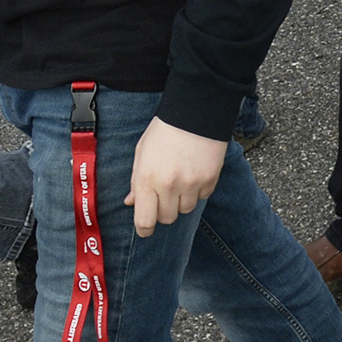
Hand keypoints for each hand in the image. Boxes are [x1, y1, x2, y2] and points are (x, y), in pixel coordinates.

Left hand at [125, 116, 226, 237]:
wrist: (196, 111)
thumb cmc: (164, 130)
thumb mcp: (142, 153)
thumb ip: (135, 180)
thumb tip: (131, 202)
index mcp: (146, 179)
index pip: (144, 221)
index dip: (144, 229)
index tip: (145, 229)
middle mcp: (168, 185)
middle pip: (166, 218)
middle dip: (163, 210)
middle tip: (164, 194)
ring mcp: (191, 184)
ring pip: (185, 210)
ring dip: (182, 201)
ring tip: (181, 179)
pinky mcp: (210, 179)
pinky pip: (202, 197)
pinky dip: (198, 190)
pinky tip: (195, 172)